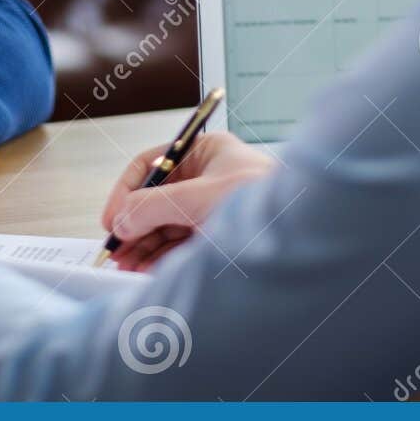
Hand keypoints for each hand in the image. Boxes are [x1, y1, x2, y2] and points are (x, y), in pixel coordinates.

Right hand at [99, 133, 273, 271]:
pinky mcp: (218, 235)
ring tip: (126, 265)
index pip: (152, 164)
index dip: (126, 191)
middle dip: (133, 225)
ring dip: (143, 245)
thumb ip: (154, 207)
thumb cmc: (266, 201)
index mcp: (205, 152)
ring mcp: (212, 207)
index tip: (111, 218)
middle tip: (115, 249)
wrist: (308, 232)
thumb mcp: (200, 198)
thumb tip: (121, 220)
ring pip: (166, 225)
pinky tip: (147, 268)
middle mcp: (206, 178)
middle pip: (155, 199)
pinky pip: (180, 244)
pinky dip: (161, 256)